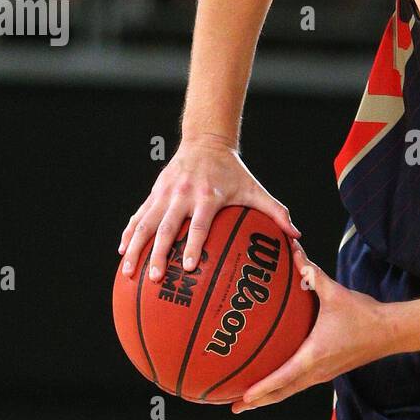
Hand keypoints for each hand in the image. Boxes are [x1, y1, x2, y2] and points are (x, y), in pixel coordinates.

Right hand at [118, 133, 299, 281]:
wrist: (206, 141)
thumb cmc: (234, 171)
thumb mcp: (255, 188)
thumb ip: (276, 212)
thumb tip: (297, 235)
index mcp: (208, 196)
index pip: (199, 225)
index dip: (192, 246)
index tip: (187, 267)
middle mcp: (184, 195)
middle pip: (168, 228)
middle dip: (159, 254)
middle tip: (155, 278)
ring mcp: (165, 194)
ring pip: (146, 223)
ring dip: (135, 247)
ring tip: (127, 271)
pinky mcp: (154, 194)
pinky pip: (139, 216)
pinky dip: (129, 233)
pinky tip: (122, 251)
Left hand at [231, 253, 397, 411]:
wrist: (390, 332)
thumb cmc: (364, 315)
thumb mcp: (335, 293)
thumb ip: (312, 274)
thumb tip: (294, 253)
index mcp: (315, 355)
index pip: (283, 377)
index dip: (262, 389)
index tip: (243, 397)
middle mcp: (317, 370)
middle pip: (282, 392)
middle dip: (257, 401)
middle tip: (233, 407)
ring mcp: (324, 374)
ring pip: (291, 390)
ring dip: (269, 397)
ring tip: (248, 401)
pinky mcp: (329, 371)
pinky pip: (300, 384)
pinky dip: (283, 388)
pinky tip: (275, 382)